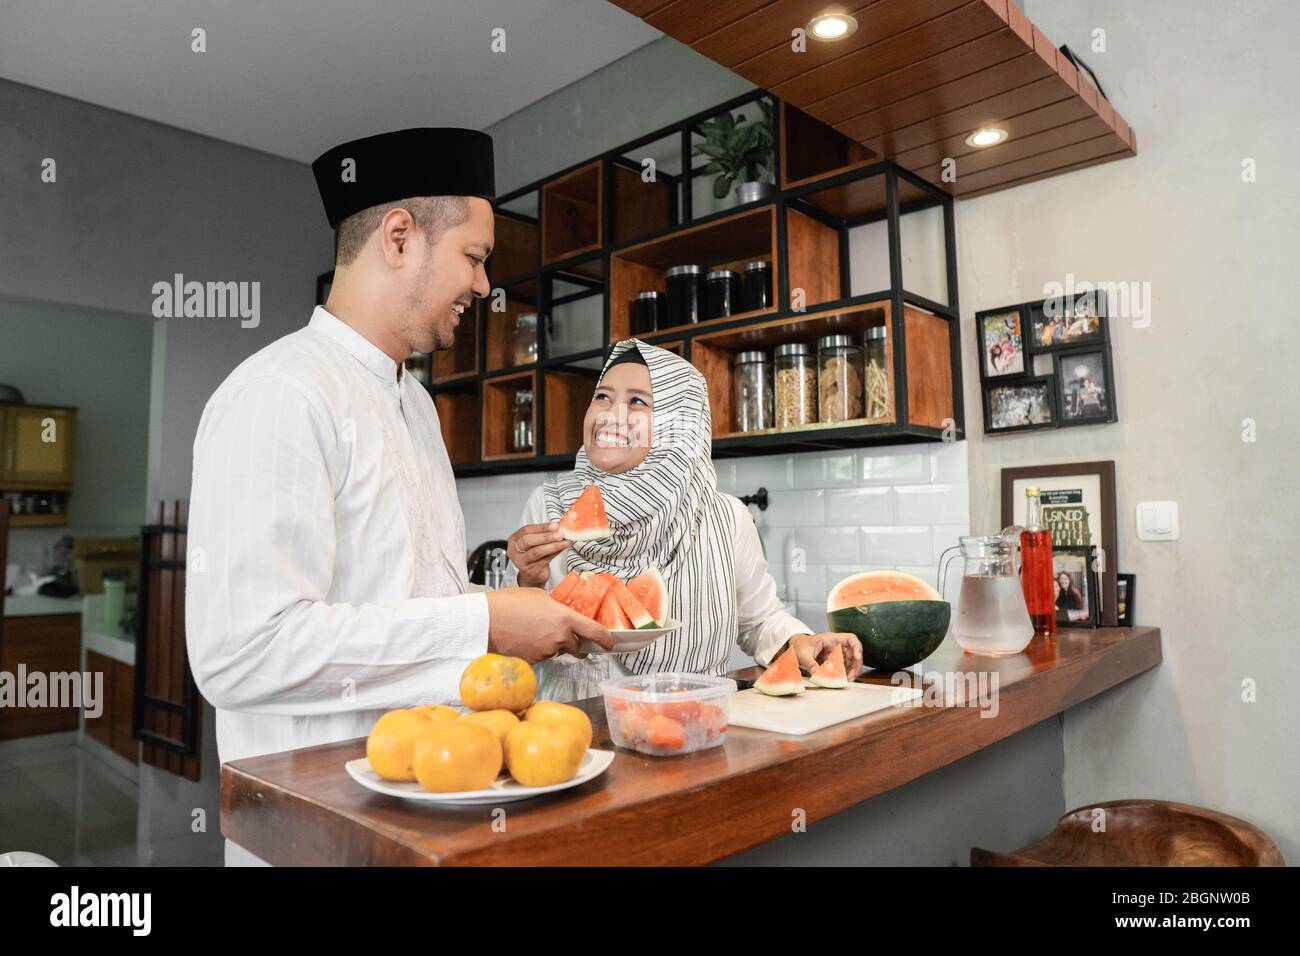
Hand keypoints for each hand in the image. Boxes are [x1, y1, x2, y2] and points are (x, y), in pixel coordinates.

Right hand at [485, 587, 614, 662]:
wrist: (485, 621)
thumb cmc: (507, 604)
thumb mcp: (537, 595)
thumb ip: (554, 604)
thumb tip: (559, 608)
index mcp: (564, 617)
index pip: (594, 631)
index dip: (606, 639)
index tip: (611, 643)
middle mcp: (559, 637)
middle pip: (576, 646)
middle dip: (573, 642)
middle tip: (561, 634)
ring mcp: (546, 651)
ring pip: (556, 651)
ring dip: (551, 644)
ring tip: (533, 631)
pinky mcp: (534, 661)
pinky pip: (541, 657)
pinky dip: (537, 650)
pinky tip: (525, 639)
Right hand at [506, 520, 569, 587]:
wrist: (532, 575)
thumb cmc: (533, 556)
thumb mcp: (534, 543)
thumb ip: (543, 534)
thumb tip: (559, 527)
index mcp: (514, 540)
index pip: (526, 530)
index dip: (541, 527)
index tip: (554, 525)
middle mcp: (515, 551)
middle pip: (528, 541)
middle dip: (545, 536)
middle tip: (559, 534)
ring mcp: (522, 562)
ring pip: (537, 552)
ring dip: (553, 546)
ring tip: (564, 542)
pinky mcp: (531, 570)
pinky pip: (544, 560)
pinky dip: (555, 553)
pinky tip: (562, 548)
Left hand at [788, 632, 862, 679]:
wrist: (796, 646)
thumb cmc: (800, 645)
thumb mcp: (803, 654)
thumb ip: (810, 664)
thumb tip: (818, 675)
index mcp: (830, 639)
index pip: (850, 638)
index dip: (857, 647)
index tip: (857, 657)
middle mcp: (836, 645)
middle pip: (853, 653)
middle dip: (855, 665)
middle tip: (851, 676)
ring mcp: (837, 653)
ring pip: (851, 661)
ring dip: (851, 671)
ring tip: (846, 680)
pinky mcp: (835, 661)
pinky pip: (844, 667)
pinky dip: (845, 674)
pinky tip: (842, 679)